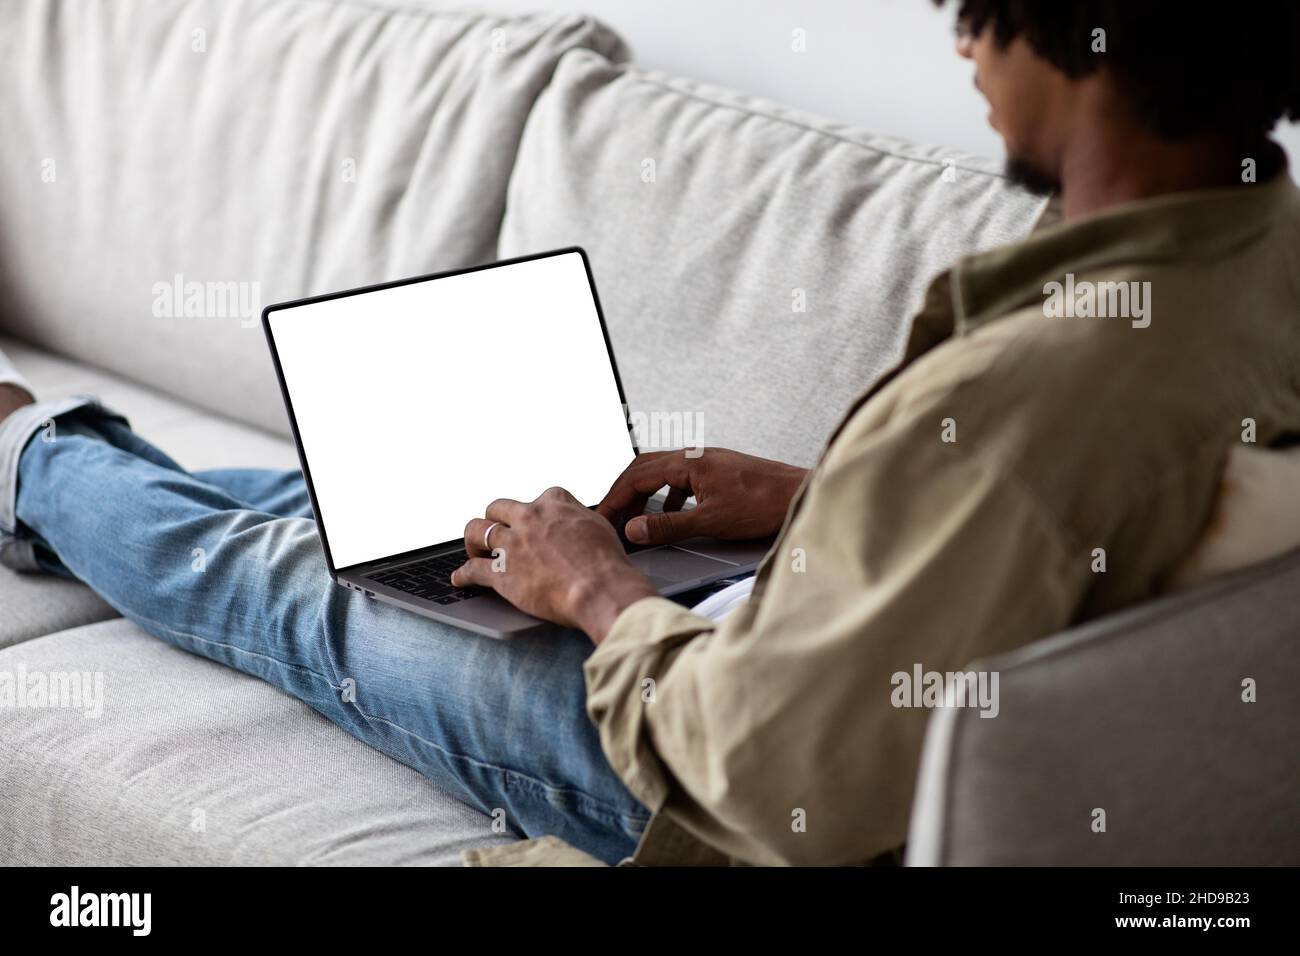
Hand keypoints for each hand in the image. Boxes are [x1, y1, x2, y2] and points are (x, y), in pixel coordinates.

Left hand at [452, 486, 657, 641]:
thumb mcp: (600, 527)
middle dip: (496, 519)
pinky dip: (463, 574)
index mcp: (555, 503)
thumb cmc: (607, 563)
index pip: (538, 498)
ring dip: (473, 540)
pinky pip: (472, 569)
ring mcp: (512, 544)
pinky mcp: (501, 572)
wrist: (600, 588)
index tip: (535, 523)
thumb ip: (581, 521)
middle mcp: (530, 517)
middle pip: (498, 508)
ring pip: (476, 530)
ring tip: (475, 549)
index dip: (535, 513)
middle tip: (497, 532)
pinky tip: (460, 578)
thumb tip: (579, 524)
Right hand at [597, 448, 807, 545]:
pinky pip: (682, 478)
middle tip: (612, 515)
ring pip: (663, 471)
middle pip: (645, 467)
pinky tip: (675, 513)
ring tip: (638, 517)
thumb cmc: (764, 503)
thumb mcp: (710, 521)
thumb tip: (634, 528)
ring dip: (645, 493)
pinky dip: (668, 495)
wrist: (800, 494)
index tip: (603, 516)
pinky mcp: (719, 471)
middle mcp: (696, 455)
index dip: (615, 497)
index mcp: (689, 461)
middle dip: (624, 492)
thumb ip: (668, 525)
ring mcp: (708, 461)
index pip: (637, 475)